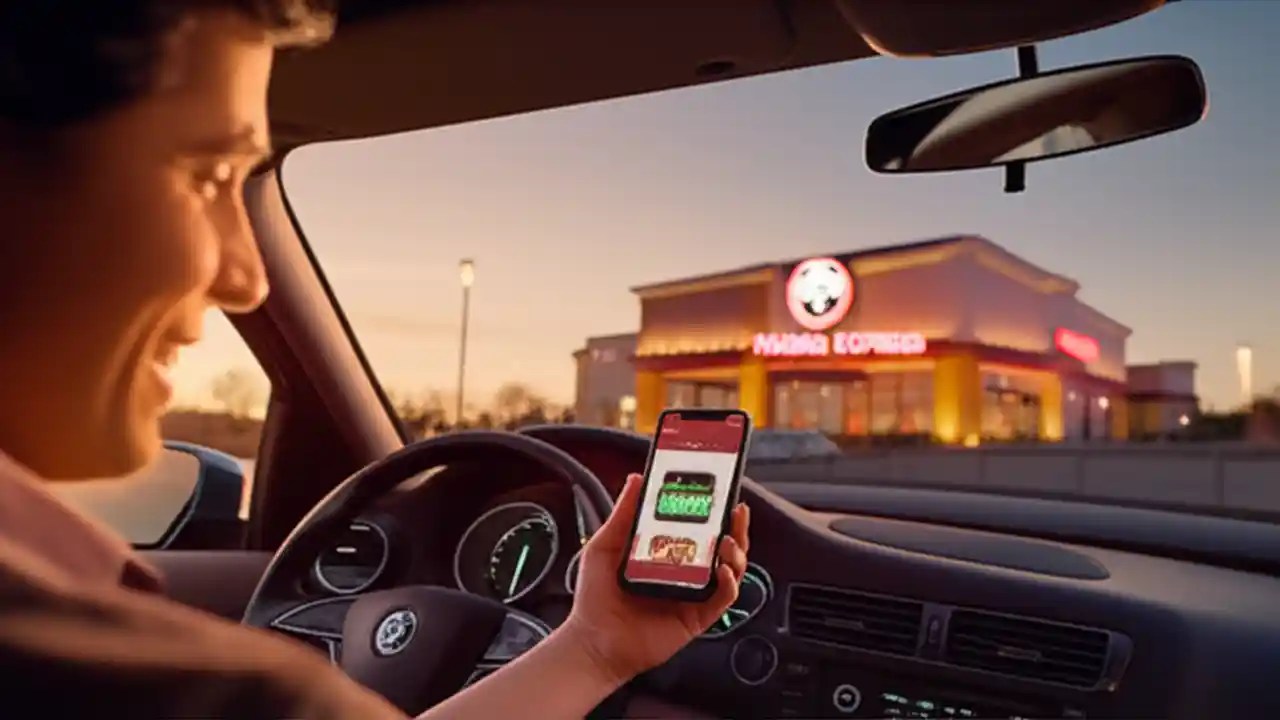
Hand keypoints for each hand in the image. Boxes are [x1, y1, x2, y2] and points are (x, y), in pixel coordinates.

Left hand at [560, 473, 750, 683]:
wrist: (592, 641)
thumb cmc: (595, 598)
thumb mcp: (604, 546)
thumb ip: (623, 513)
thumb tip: (636, 480)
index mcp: (666, 552)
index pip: (698, 527)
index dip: (714, 510)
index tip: (720, 490)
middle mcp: (684, 571)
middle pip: (723, 546)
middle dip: (736, 527)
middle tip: (736, 511)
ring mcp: (693, 594)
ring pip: (730, 570)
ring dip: (736, 552)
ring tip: (727, 540)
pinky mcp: (697, 618)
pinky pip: (723, 599)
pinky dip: (729, 584)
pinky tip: (722, 571)